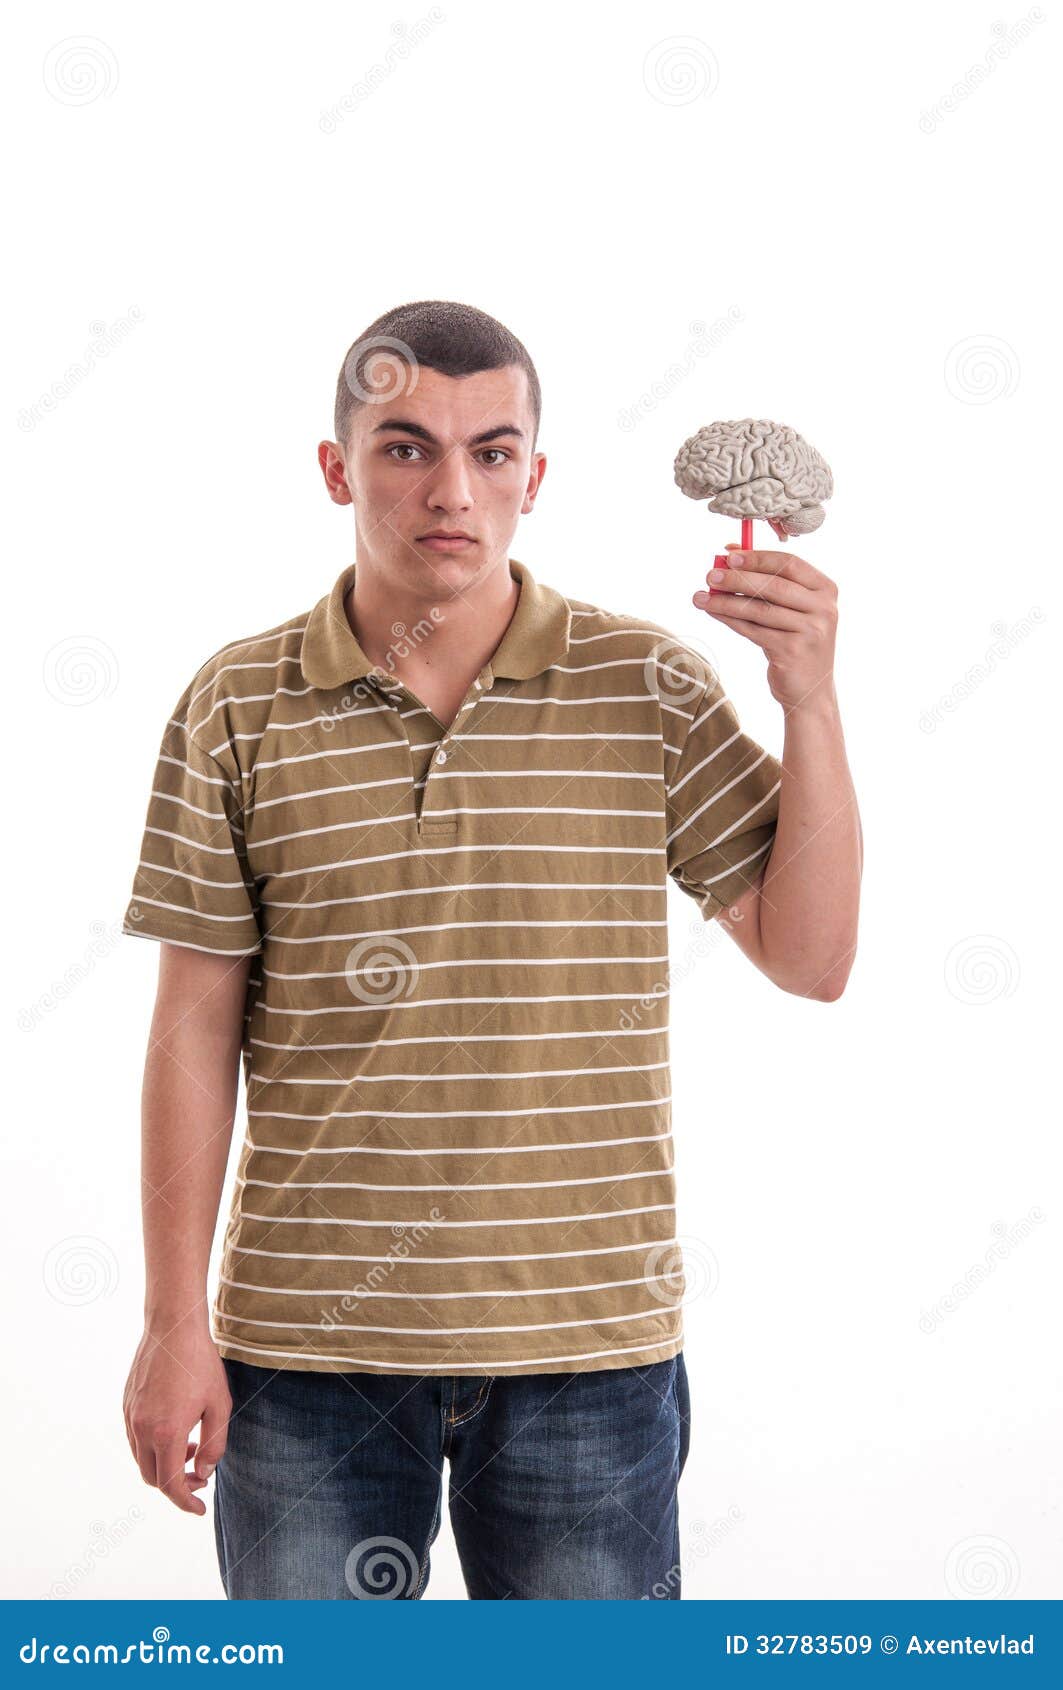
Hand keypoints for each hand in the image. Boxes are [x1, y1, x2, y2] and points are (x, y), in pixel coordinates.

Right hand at [123, 1315, 230, 1515]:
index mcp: (165, 1433)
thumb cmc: (201, 1364)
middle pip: (152, 1478)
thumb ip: (214, 1445)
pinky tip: (176, 1428)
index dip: (185, 1502)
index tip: (200, 1509)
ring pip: (142, 1459)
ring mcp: (130, 1417)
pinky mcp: (125, 1404)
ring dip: (165, 1464)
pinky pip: (136, 1439)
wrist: (173, 1327)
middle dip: (176, 1484)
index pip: (170, 1485)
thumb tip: (203, 1474)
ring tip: (192, 1445)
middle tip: (200, 1473)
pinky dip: (154, 1446)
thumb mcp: (219, 1405)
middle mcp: (141, 1429)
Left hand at [692, 542, 838, 712]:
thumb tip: (730, 553)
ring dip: (726, 601)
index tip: (729, 555)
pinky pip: (753, 630)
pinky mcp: (792, 651)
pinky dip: (730, 620)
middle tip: (710, 574)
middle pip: (773, 585)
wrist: (811, 691)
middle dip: (737, 578)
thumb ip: (768, 582)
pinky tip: (713, 612)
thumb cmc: (795, 642)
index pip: (789, 563)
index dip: (757, 557)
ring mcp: (811, 631)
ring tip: (701, 596)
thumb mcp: (792, 609)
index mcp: (826, 589)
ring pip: (759, 609)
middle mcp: (824, 608)